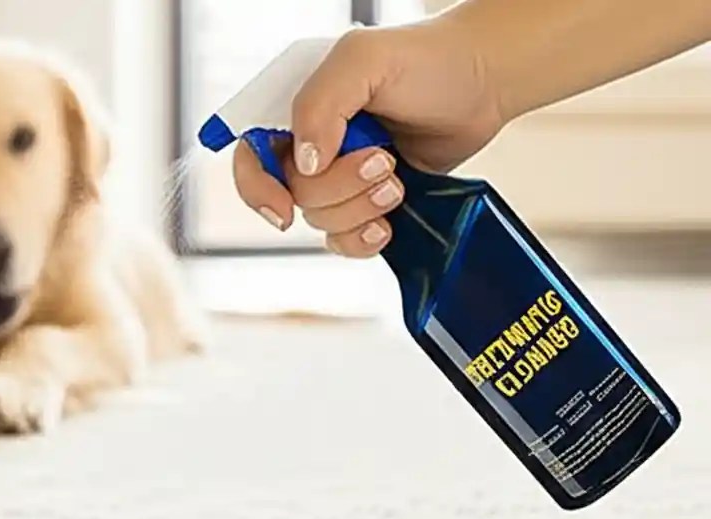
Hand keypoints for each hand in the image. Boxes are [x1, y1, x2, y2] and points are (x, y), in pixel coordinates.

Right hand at [233, 21, 505, 257]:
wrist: (487, 82)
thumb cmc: (427, 59)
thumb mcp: (362, 61)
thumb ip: (318, 106)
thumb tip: (302, 165)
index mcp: (295, 108)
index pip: (249, 156)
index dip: (257, 188)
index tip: (284, 209)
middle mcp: (311, 144)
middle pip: (291, 194)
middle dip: (337, 187)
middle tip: (382, 160)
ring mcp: (339, 177)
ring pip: (319, 220)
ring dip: (360, 208)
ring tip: (397, 179)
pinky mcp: (368, 203)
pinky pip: (343, 242)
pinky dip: (364, 239)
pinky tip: (388, 222)